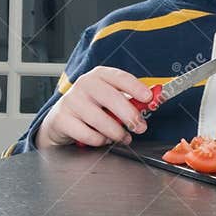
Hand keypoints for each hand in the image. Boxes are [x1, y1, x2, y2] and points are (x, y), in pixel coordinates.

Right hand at [35, 67, 151, 147]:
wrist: (61, 119)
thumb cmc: (92, 106)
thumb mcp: (111, 97)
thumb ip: (131, 99)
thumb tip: (154, 101)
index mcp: (100, 75)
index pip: (120, 78)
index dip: (136, 88)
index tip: (148, 98)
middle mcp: (84, 84)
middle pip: (112, 98)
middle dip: (130, 115)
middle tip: (140, 127)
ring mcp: (71, 100)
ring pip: (101, 120)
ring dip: (117, 133)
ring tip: (123, 137)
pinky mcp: (61, 119)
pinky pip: (88, 134)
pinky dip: (100, 140)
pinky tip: (103, 139)